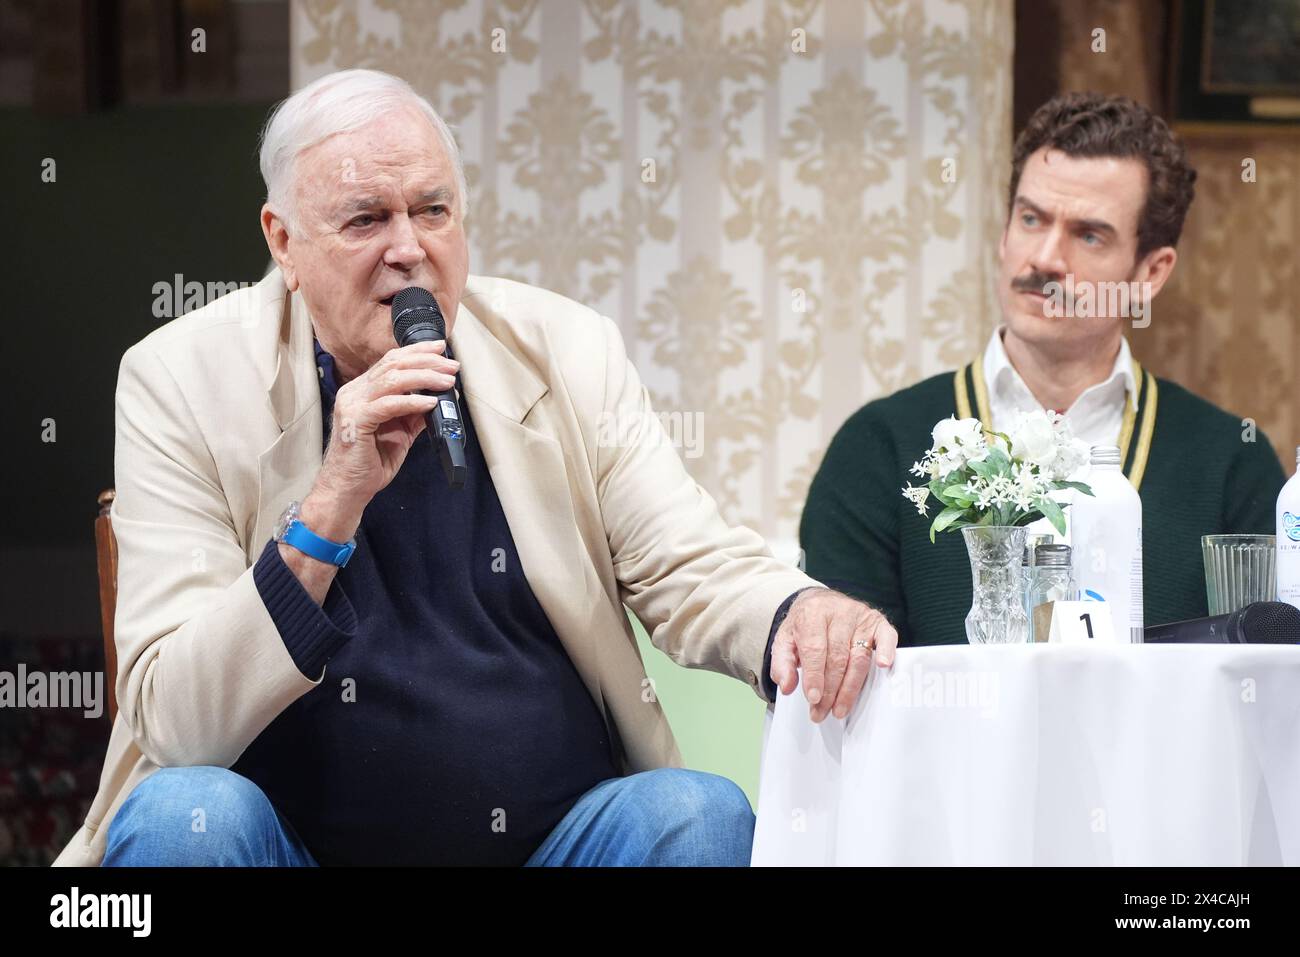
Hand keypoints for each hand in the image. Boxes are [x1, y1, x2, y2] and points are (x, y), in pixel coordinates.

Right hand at [314, 340, 459, 517]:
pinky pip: (388, 404)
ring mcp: (352, 405)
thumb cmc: (369, 462)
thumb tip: (439, 399)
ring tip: (447, 383)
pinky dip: (412, 401)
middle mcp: (355, 392)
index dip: (417, 352)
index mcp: (363, 391)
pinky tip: (430, 402)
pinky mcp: (355, 421)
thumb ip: (414, 414)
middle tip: (452, 366)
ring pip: (392, 380)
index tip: (441, 349)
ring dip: (424, 378)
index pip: (390, 361)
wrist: (348, 489)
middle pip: (393, 365)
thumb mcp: (400, 433)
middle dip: (427, 362)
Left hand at [769, 589, 897, 721]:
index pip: (815, 649)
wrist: (819, 602)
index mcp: (812, 613)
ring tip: (840, 708)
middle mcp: (838, 612)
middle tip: (823, 711)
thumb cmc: (804, 625)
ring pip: (859, 656)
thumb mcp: (784, 640)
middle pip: (838, 658)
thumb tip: (787, 686)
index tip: (814, 699)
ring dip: (851, 687)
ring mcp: (860, 617)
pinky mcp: (877, 622)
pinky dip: (886, 652)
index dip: (815, 677)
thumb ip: (782, 664)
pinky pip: (887, 637)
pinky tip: (883, 666)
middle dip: (831, 690)